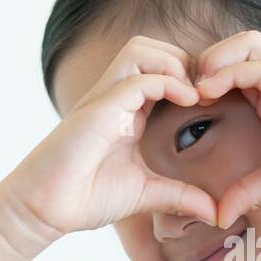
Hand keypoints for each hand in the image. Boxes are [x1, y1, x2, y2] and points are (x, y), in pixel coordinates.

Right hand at [2, 36, 214, 237]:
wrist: (44, 209)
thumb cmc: (86, 199)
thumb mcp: (147, 194)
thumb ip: (181, 195)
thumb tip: (215, 212)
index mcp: (126, 111)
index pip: (159, 71)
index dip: (189, 78)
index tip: (212, 102)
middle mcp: (114, 97)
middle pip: (150, 48)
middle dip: (184, 61)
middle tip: (206, 93)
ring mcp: (104, 99)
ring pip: (141, 50)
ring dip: (174, 64)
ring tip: (194, 95)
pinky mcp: (99, 109)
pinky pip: (137, 77)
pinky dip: (167, 81)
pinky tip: (187, 101)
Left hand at [191, 30, 260, 227]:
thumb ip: (246, 191)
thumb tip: (217, 216)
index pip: (230, 72)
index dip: (202, 82)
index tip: (179, 107)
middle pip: (233, 48)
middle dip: (202, 63)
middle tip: (180, 92)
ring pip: (243, 45)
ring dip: (214, 60)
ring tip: (195, 89)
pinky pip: (255, 64)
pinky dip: (228, 71)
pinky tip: (209, 92)